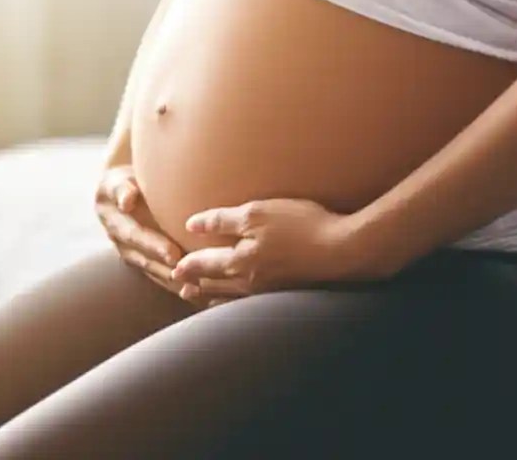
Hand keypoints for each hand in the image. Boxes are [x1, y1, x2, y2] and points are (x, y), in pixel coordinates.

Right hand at [95, 165, 223, 308]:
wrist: (119, 193)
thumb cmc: (124, 181)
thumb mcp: (118, 181)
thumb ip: (121, 189)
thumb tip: (127, 200)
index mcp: (115, 223)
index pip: (135, 236)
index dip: (154, 246)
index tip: (174, 254)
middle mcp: (122, 244)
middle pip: (146, 260)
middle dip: (168, 270)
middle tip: (191, 276)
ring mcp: (133, 256)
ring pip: (154, 273)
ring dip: (174, 282)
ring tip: (196, 290)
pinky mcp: (144, 263)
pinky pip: (160, 277)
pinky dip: (177, 286)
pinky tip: (196, 293)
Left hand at [170, 198, 357, 300]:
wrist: (344, 250)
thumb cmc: (301, 225)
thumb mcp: (257, 213)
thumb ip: (222, 220)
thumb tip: (191, 226)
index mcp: (240, 262)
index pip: (204, 265)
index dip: (187, 266)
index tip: (173, 269)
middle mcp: (250, 282)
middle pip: (215, 285)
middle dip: (195, 286)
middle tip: (179, 288)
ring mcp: (269, 291)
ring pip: (232, 297)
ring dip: (211, 297)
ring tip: (198, 298)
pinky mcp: (286, 292)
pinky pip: (251, 302)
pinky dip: (235, 302)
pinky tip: (238, 300)